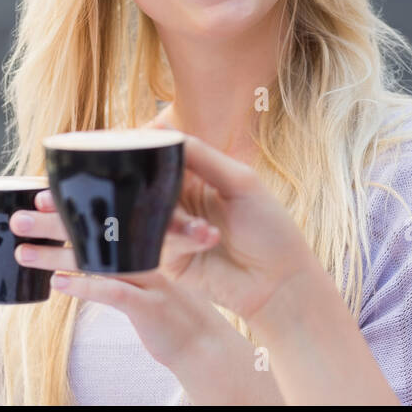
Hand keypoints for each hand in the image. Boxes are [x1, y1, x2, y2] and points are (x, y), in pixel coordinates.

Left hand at [11, 191, 256, 381]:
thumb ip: (121, 265)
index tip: (41, 195)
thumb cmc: (168, 310)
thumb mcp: (145, 281)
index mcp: (145, 245)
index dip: (74, 206)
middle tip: (19, 219)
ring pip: (100, 260)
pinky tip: (59, 284)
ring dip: (58, 254)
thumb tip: (82, 260)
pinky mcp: (150, 307)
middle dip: (55, 223)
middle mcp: (148, 255)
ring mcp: (150, 280)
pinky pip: (114, 293)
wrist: (205, 343)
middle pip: (98, 232)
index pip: (107, 218)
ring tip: (24, 252)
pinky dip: (86, 287)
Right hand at [143, 123, 323, 326]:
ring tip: (208, 228)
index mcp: (196, 176)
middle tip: (170, 188)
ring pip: (147, 213)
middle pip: (146, 183)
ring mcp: (172, 231)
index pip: (162, 155)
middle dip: (151, 184)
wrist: (278, 282)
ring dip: (175, 218)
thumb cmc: (269, 228)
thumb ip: (201, 156)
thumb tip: (160, 130)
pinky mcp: (169, 260)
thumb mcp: (240, 182)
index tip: (133, 140)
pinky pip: (158, 242)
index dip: (147, 147)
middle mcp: (179, 201)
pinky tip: (210, 238)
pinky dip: (183, 238)